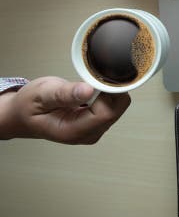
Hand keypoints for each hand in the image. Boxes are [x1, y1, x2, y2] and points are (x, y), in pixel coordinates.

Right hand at [0, 77, 130, 143]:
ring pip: (118, 106)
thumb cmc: (29, 106)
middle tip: (87, 82)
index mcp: (72, 132)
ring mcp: (94, 129)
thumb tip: (88, 90)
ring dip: (106, 92)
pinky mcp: (97, 122)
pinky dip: (106, 94)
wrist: (23, 114)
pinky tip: (89, 92)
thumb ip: (64, 94)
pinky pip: (114, 105)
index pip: (105, 113)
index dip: (104, 94)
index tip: (91, 82)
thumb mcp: (41, 94)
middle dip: (107, 91)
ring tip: (84, 88)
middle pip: (116, 110)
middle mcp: (87, 134)